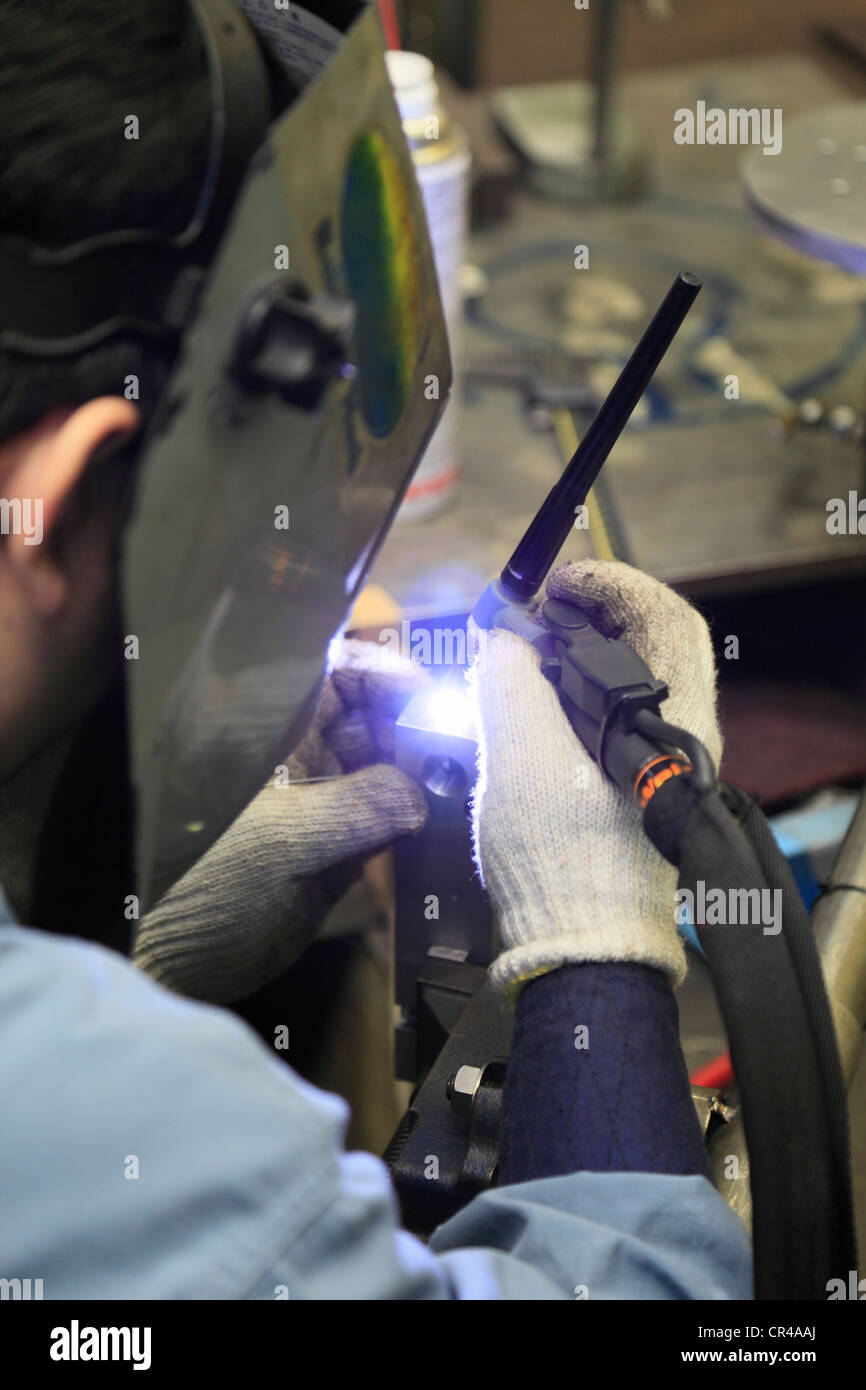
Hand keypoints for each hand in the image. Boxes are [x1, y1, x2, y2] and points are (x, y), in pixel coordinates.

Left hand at [133, 640, 429, 1002]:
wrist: (178, 969)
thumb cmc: (208, 890)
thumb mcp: (287, 840)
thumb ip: (363, 806)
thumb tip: (423, 792)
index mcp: (266, 733)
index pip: (334, 674)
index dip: (385, 674)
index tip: (433, 700)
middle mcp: (293, 757)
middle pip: (369, 716)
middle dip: (414, 728)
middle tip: (456, 755)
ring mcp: (316, 802)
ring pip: (383, 767)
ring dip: (420, 776)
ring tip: (455, 789)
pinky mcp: (335, 846)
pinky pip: (385, 817)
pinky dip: (413, 819)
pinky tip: (436, 824)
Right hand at [469, 560, 721, 995]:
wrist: (575, 948)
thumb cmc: (560, 866)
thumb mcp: (519, 761)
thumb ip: (508, 684)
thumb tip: (501, 640)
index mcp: (670, 726)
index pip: (665, 617)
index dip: (611, 584)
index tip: (556, 583)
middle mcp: (676, 740)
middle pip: (641, 645)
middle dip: (582, 619)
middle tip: (529, 616)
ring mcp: (653, 766)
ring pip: (616, 683)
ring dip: (567, 660)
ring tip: (516, 658)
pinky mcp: (627, 790)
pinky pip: (599, 719)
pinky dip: (562, 699)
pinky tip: (523, 708)